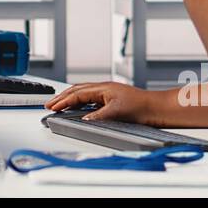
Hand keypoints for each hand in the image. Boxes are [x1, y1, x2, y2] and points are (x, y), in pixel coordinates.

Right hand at [45, 82, 159, 123]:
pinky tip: (78, 108)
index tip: (52, 107)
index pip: (77, 94)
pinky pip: (90, 98)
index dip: (63, 101)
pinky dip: (80, 101)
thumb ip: (98, 116)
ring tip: (59, 104)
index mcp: (103, 88)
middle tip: (49, 104)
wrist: (157, 108)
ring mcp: (108, 93)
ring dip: (70, 98)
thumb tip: (84, 119)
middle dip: (62, 97)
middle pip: (77, 90)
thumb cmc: (142, 107)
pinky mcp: (112, 100)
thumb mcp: (117, 112)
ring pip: (83, 93)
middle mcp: (104, 88)